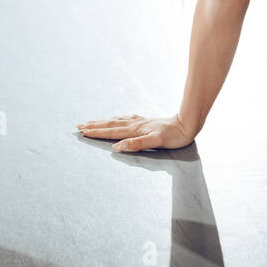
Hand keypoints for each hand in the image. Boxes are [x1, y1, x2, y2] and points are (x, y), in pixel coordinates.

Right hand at [76, 113, 195, 151]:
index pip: (111, 132)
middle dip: (94, 126)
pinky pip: (126, 119)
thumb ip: (135, 144)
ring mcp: (140, 122)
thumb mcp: (155, 142)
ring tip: (92, 122)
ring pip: (116, 121)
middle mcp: (134, 124)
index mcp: (134, 130)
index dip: (96, 133)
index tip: (82, 132)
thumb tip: (116, 147)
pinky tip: (117, 118)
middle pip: (110, 124)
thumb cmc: (172, 136)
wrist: (186, 124)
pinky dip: (117, 119)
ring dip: (103, 122)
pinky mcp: (146, 122)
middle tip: (79, 126)